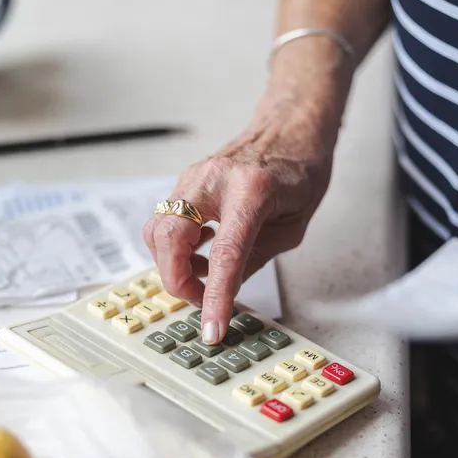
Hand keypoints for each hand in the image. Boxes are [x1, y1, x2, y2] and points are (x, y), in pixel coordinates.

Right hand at [143, 106, 336, 343]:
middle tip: (201, 302)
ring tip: (204, 277)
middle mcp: (213, 180)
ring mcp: (192, 178)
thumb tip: (225, 291)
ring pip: (157, 231)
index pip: (225, 254)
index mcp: (252, 190)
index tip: (211, 329)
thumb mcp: (291, 226)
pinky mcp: (184, 183)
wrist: (289, 128)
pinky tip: (201, 255)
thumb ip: (255, 258)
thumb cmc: (299, 172)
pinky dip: (175, 249)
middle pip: (170, 240)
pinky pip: (164, 223)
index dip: (215, 296)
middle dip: (178, 282)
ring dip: (173, 266)